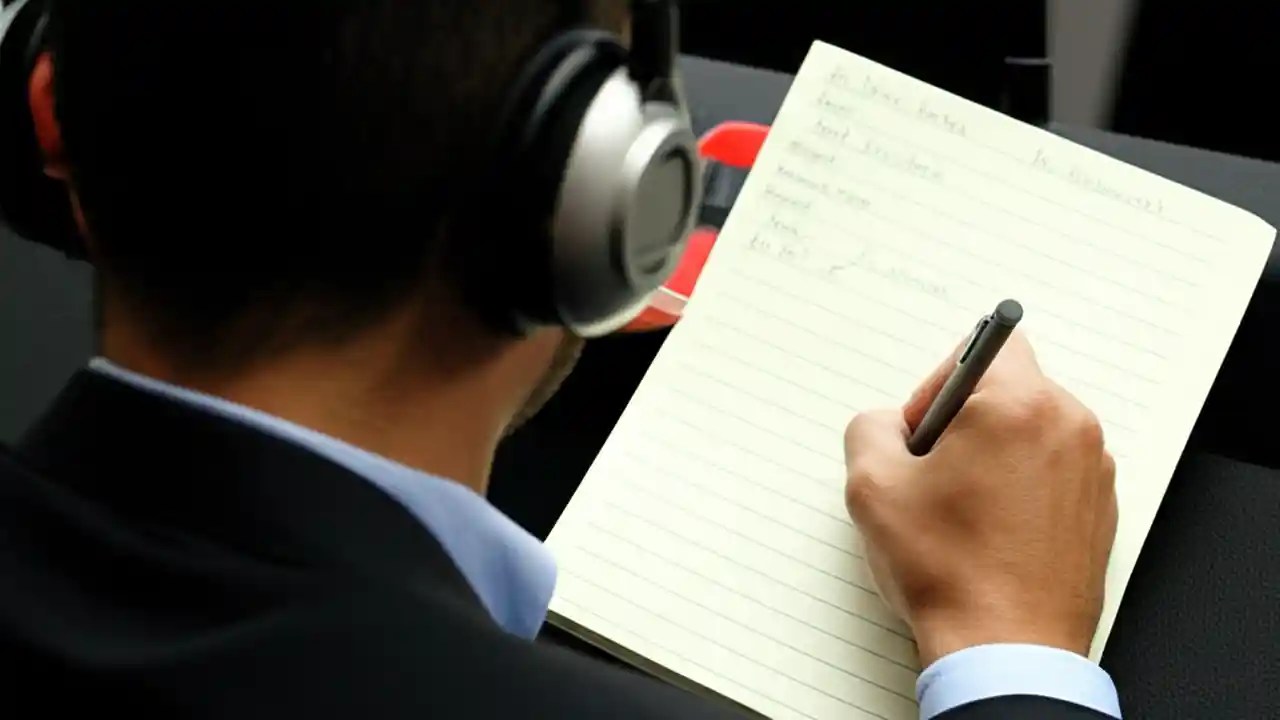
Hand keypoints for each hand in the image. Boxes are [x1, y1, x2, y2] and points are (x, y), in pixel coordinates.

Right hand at [843, 331, 1116, 666]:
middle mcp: (1069, 427)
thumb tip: (886, 425)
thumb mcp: (872, 486)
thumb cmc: (949, 572)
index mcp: (1019, 406)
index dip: (943, 379)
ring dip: (993, 454)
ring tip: (962, 510)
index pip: (991, 342)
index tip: (927, 426)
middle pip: (1010, 388)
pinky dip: (1021, 486)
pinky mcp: (1101, 508)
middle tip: (935, 474)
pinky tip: (991, 531)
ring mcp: (1092, 470)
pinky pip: (1053, 470)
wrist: (1007, 649)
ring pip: (1030, 431)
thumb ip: (869, 426)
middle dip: (964, 420)